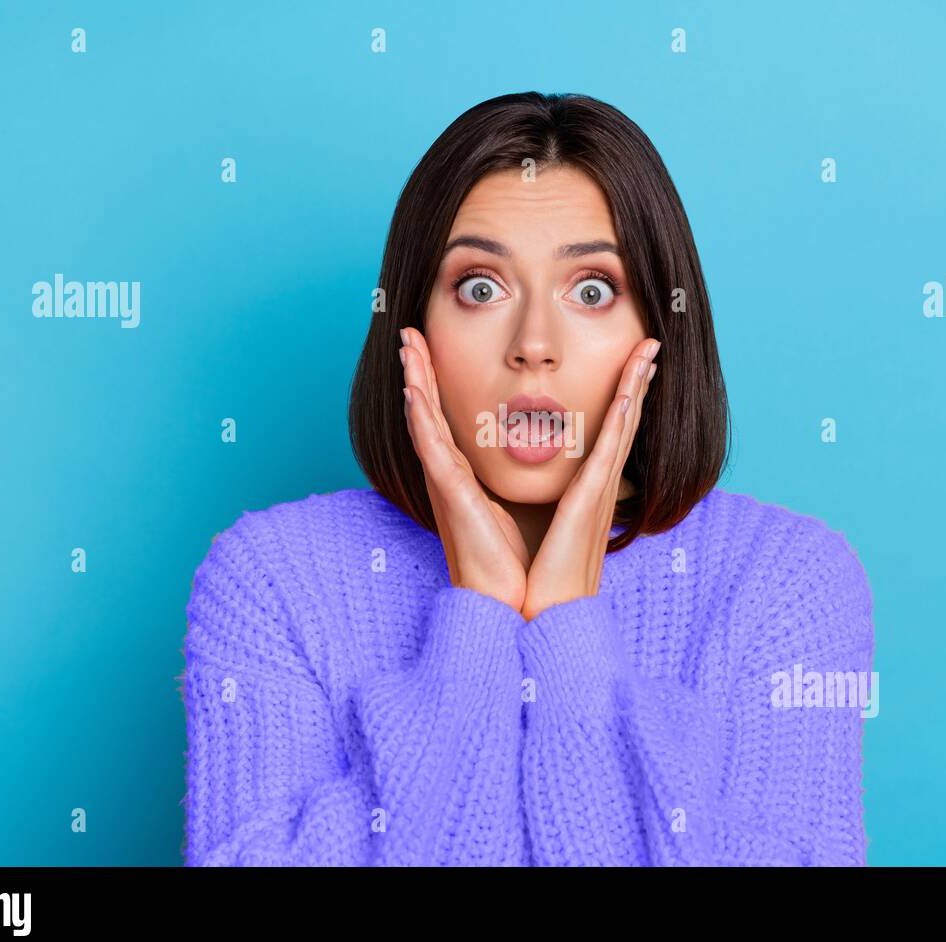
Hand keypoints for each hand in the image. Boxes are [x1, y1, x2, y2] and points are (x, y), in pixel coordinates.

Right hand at [398, 326, 530, 612]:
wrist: (511, 603)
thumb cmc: (514, 562)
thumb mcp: (516, 509)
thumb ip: (513, 482)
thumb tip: (537, 457)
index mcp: (464, 478)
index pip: (446, 419)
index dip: (435, 383)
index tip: (429, 349)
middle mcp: (450, 477)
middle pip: (427, 413)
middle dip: (418, 371)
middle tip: (409, 334)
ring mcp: (446, 486)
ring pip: (423, 423)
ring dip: (414, 382)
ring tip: (407, 348)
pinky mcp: (451, 497)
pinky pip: (432, 451)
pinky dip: (421, 421)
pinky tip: (414, 394)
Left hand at [521, 337, 659, 621]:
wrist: (543, 615)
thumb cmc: (537, 577)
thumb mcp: (542, 528)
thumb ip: (546, 502)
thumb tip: (536, 487)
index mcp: (587, 492)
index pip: (608, 434)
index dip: (623, 398)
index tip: (632, 367)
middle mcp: (599, 488)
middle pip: (624, 423)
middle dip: (638, 382)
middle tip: (652, 347)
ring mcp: (599, 494)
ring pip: (623, 429)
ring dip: (635, 388)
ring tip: (648, 354)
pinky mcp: (589, 503)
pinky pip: (608, 453)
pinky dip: (621, 420)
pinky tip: (628, 393)